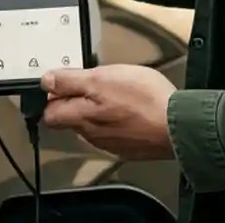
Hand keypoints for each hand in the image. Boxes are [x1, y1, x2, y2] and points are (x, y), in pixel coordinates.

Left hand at [41, 64, 176, 160]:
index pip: (49, 113)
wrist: (179, 126)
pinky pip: (114, 132)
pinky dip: (117, 120)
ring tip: (116, 93)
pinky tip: (131, 109)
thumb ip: (70, 81)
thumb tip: (46, 81)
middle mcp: (92, 135)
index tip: (62, 82)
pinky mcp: (129, 146)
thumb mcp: (102, 78)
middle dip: (75, 102)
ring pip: (93, 125)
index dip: (51, 96)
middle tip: (92, 83)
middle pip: (71, 119)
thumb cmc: (144, 101)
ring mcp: (111, 143)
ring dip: (98, 110)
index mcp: (81, 118)